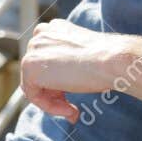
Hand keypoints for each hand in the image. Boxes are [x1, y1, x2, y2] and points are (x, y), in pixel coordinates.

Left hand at [19, 18, 140, 121]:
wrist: (111, 60)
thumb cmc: (106, 60)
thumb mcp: (83, 56)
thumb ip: (66, 63)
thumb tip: (58, 80)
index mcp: (54, 29)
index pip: (45, 61)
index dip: (57, 83)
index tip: (73, 95)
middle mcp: (40, 35)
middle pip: (38, 73)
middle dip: (54, 94)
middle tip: (72, 107)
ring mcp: (32, 49)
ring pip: (34, 86)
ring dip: (53, 102)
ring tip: (73, 111)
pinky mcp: (29, 67)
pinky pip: (33, 95)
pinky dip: (50, 107)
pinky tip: (70, 110)